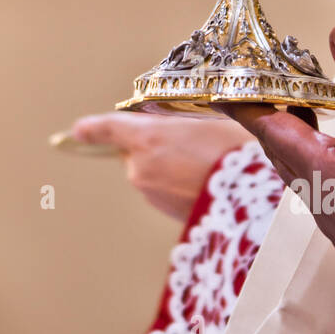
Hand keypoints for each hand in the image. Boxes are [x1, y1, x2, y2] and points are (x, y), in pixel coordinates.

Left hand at [71, 112, 250, 220]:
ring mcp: (152, 194)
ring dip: (170, 167)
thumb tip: (178, 125)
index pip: (109, 128)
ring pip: (152, 173)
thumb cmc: (237, 150)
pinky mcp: (166, 214)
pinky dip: (180, 186)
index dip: (94, 128)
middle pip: (138, 151)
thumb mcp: (212, 120)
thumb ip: (183, 121)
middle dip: (157, 145)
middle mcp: (140, 168)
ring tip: (208, 163)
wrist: (255, 199)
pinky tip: (209, 181)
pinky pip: (167, 191)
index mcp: (147, 138)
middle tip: (193, 141)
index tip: (79, 130)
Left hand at [216, 23, 334, 265]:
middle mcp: (310, 185)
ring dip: (293, 133)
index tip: (217, 82)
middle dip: (266, 112)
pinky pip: (322, 178)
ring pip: (299, 162)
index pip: (262, 122)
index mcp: (309, 162)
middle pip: (276, 141)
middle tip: (260, 85)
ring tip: (300, 107)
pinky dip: (319, 154)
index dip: (240, 99)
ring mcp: (330, 206)